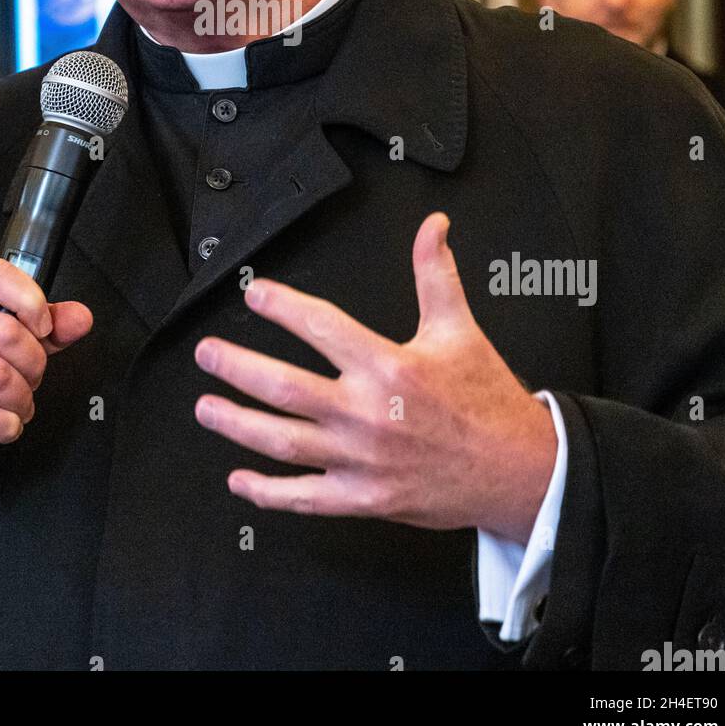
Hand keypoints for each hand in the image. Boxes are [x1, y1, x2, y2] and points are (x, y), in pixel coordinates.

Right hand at [0, 258, 91, 523]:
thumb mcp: (0, 341)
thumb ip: (44, 326)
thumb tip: (80, 318)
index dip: (31, 300)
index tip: (42, 326)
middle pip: (7, 333)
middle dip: (33, 365)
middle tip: (29, 378)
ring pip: (0, 376)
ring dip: (21, 400)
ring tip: (14, 402)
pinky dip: (6, 426)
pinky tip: (0, 423)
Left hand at [194, 213, 555, 543]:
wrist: (518, 469)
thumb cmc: (486, 399)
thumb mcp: (459, 328)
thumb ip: (435, 273)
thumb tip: (432, 226)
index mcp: (389, 366)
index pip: (322, 326)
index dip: (282, 307)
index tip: (254, 294)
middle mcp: (368, 413)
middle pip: (285, 388)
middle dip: (238, 368)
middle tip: (207, 354)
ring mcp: (362, 460)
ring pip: (284, 441)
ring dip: (238, 424)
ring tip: (206, 408)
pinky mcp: (364, 499)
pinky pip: (305, 498)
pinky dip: (267, 491)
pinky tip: (240, 479)